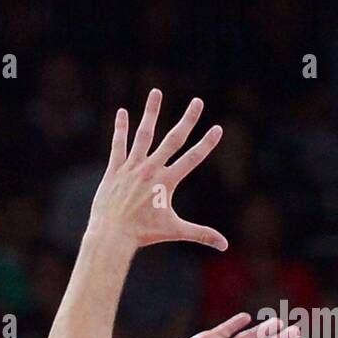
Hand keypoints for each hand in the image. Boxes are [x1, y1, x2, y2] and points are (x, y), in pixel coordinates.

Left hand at [87, 89, 226, 250]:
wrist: (112, 235)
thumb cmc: (144, 234)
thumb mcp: (175, 230)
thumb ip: (201, 234)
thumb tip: (225, 245)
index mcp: (167, 182)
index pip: (193, 158)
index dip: (207, 143)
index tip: (218, 128)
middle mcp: (151, 169)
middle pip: (173, 139)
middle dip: (188, 119)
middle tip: (198, 102)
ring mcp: (132, 167)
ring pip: (144, 134)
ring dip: (151, 112)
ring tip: (156, 92)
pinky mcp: (115, 169)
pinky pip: (119, 145)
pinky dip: (121, 129)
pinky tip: (122, 112)